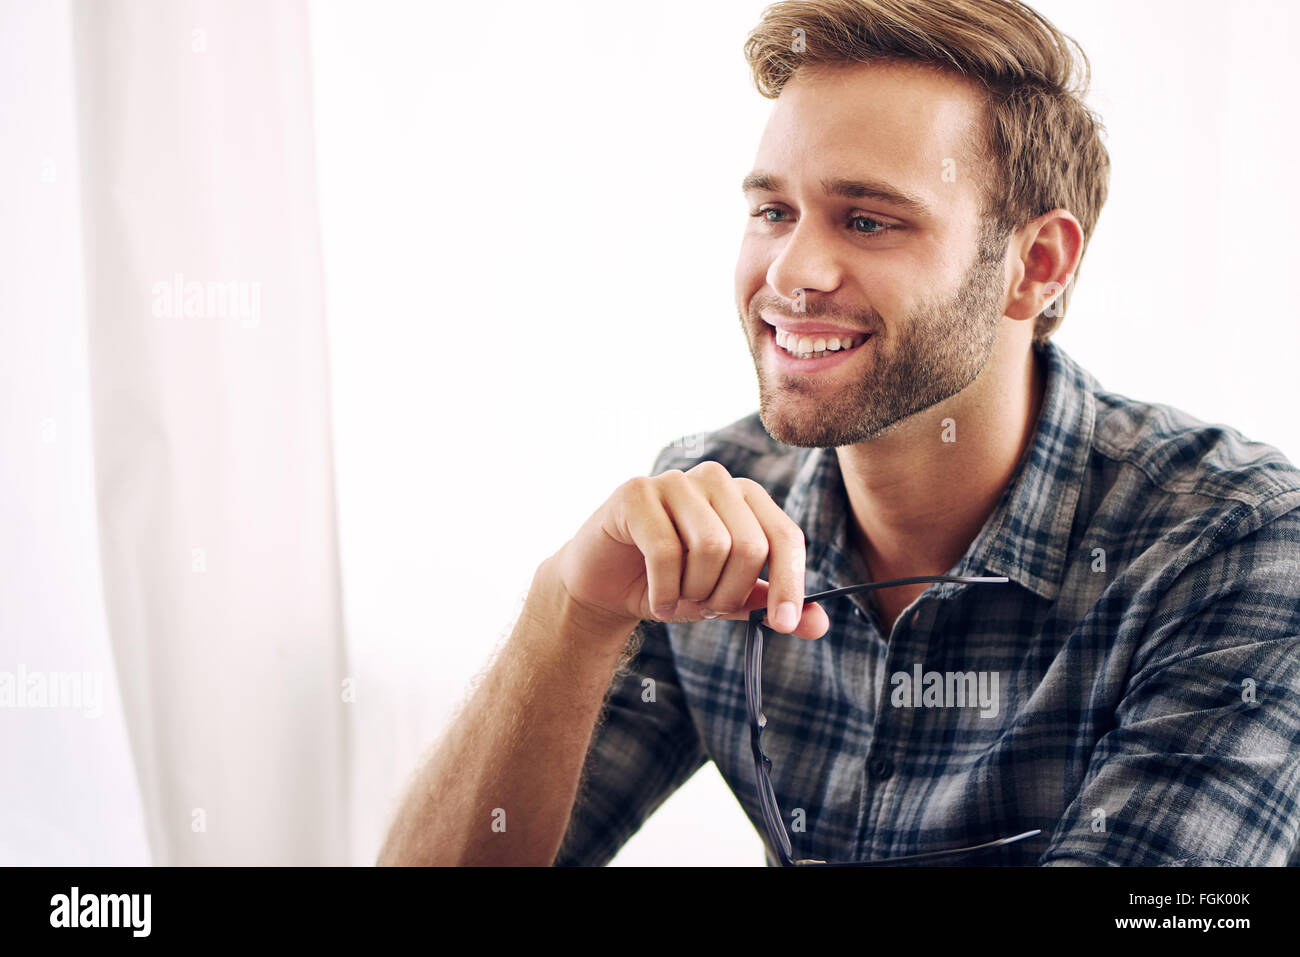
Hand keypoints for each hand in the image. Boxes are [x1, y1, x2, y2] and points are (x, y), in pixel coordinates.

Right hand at [552, 461, 828, 638]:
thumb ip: (769, 605)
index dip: (789, 584)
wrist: (604, 585)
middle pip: (749, 545)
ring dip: (694, 592)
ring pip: (711, 546)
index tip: (782, 625)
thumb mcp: (727, 600)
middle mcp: (715, 479)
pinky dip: (664, 590)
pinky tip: (656, 598)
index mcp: (745, 497)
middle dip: (728, 593)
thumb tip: (819, 623)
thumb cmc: (671, 584)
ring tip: (678, 598)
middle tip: (704, 606)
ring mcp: (674, 480)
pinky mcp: (635, 492)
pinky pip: (666, 549)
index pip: (785, 536)